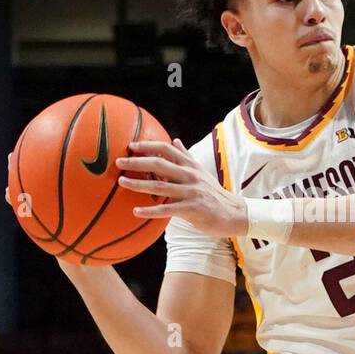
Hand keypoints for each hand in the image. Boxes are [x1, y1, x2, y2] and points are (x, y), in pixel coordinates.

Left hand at [116, 138, 246, 237]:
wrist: (235, 213)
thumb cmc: (214, 194)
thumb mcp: (201, 172)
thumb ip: (186, 156)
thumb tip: (175, 139)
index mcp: (190, 166)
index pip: (167, 150)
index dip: (148, 146)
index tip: (130, 146)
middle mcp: (190, 176)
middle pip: (160, 164)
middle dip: (137, 162)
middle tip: (119, 162)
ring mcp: (191, 192)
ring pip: (160, 186)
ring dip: (139, 184)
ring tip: (122, 182)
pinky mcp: (192, 209)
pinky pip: (167, 210)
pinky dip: (150, 211)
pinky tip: (136, 211)